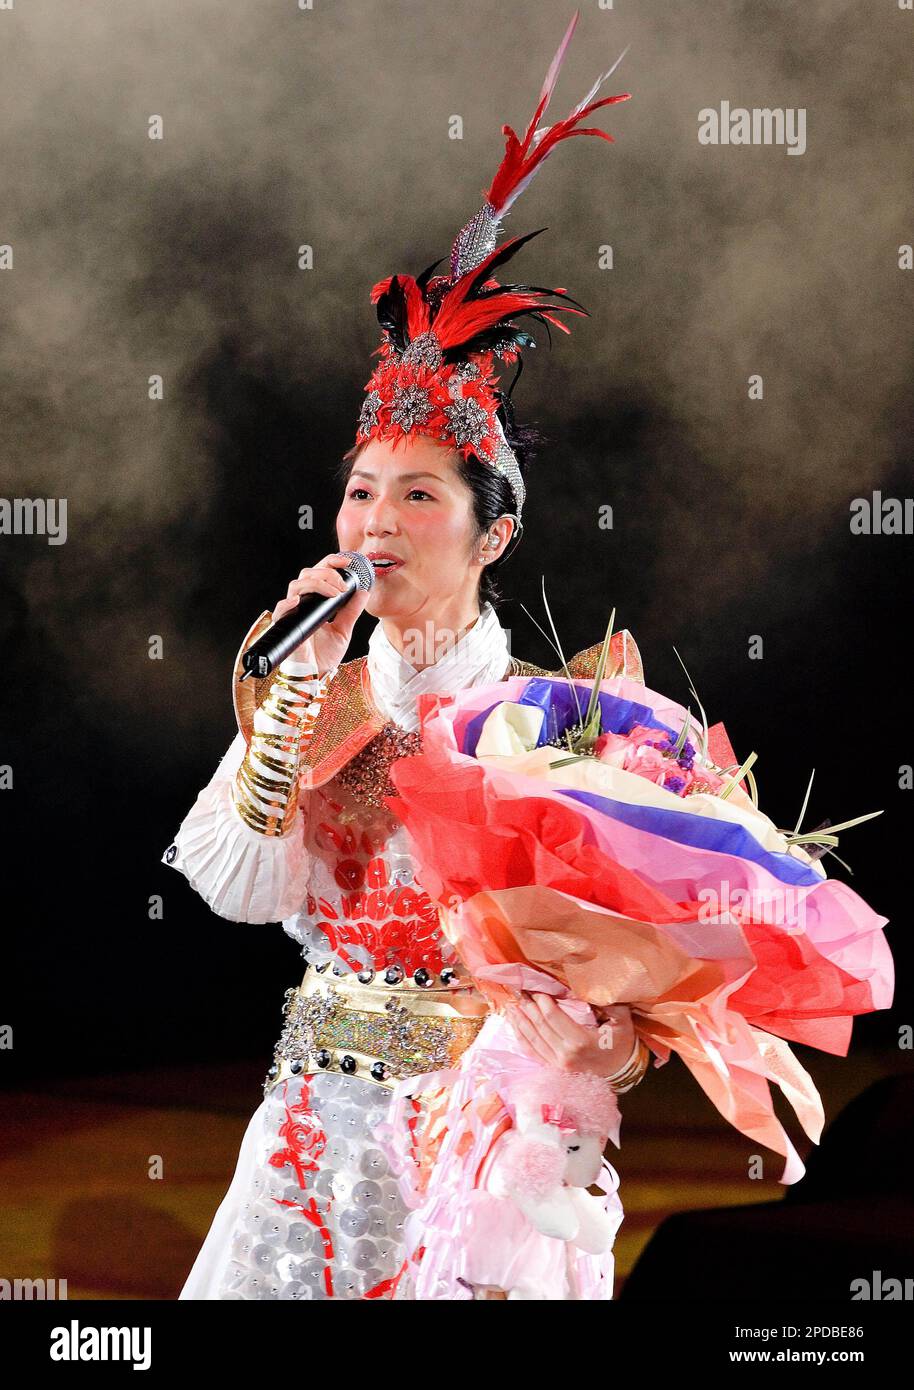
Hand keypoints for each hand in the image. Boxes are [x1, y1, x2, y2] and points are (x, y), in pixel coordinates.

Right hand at [271, 552, 371, 674]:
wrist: (316, 675)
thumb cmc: (325, 655)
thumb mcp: (344, 630)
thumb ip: (351, 611)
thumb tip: (364, 592)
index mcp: (315, 601)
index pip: (319, 573)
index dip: (330, 563)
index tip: (347, 562)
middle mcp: (303, 603)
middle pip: (307, 574)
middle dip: (326, 573)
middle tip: (342, 585)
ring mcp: (293, 613)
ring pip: (296, 585)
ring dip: (317, 584)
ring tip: (334, 593)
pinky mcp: (285, 626)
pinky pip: (280, 610)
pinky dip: (288, 603)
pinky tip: (298, 601)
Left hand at [507, 993, 636, 1079]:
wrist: (622, 1072)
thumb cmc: (621, 1043)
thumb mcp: (622, 1020)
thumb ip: (609, 1002)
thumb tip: (591, 985)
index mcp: (580, 1041)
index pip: (552, 1016)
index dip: (541, 1000)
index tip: (535, 986)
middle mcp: (565, 1055)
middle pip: (539, 1025)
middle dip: (527, 1005)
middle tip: (518, 989)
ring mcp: (557, 1064)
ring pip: (531, 1038)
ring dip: (519, 1020)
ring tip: (511, 1003)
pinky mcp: (553, 1068)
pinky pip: (532, 1052)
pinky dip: (521, 1037)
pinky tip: (514, 1024)